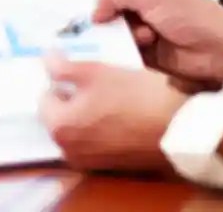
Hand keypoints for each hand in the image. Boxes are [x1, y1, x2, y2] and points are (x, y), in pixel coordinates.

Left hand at [39, 53, 187, 171]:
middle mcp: (68, 150)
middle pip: (61, 114)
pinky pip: (95, 139)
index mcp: (59, 127)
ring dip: (88, 110)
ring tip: (111, 91)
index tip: (79, 69)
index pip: (45, 96)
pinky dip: (102, 125)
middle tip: (96, 78)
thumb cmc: (134, 95)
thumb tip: (46, 59)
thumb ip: (63, 67)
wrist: (177, 126)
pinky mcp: (110, 164)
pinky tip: (121, 109)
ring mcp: (89, 161)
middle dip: (74, 95)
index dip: (61, 79)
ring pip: (79, 126)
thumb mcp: (95, 71)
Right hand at [94, 0, 222, 88]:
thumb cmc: (192, 16)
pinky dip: (119, 50)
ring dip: (113, 34)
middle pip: (102, 3)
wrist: (218, 52)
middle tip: (89, 22)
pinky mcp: (140, 49)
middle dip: (95, 13)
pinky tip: (133, 50)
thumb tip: (93, 11)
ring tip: (136, 36)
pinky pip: (117, 49)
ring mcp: (138, 24)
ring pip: (108, 28)